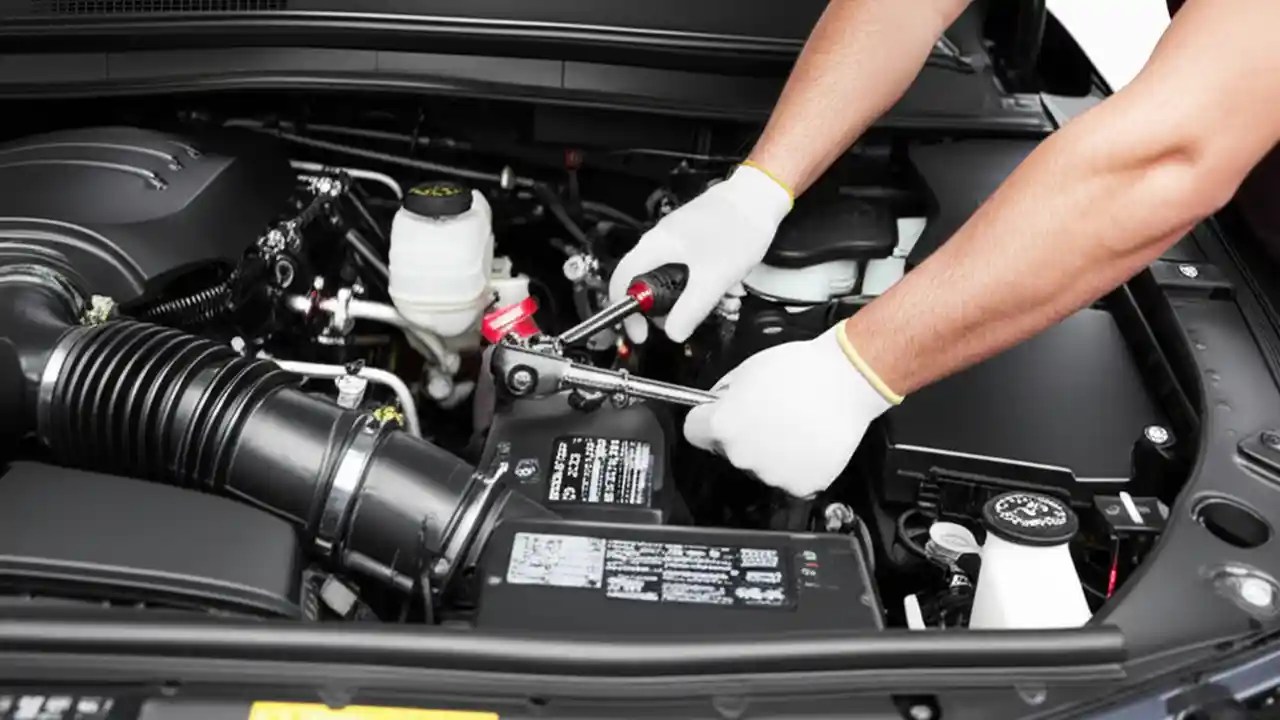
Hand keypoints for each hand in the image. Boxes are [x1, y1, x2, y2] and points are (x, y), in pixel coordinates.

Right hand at [608, 164, 790, 342]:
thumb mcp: (714, 278)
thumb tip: (674, 332)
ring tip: (715, 300)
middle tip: (684, 320)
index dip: (625, 312)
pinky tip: (723, 286)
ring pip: (672, 280)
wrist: (760, 196)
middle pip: (646, 285)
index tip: (640, 331)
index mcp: (656, 246)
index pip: (621, 282)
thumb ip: (691, 309)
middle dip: (667, 307)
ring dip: (692, 297)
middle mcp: (661, 241)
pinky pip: (689, 271)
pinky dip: (704, 284)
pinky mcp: (694, 241)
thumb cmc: (738, 226)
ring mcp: (677, 240)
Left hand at [683, 323, 895, 496]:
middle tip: (771, 415)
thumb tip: (717, 403)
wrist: (848, 381)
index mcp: (723, 424)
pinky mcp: (800, 485)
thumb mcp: (747, 369)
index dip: (706, 421)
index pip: (695, 431)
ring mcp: (771, 473)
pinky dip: (799, 465)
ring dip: (773, 452)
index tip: (716, 419)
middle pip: (730, 450)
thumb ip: (724, 394)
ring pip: (762, 465)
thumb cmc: (803, 369)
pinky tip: (810, 441)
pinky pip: (791, 478)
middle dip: (745, 435)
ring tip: (797, 426)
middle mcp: (742, 454)